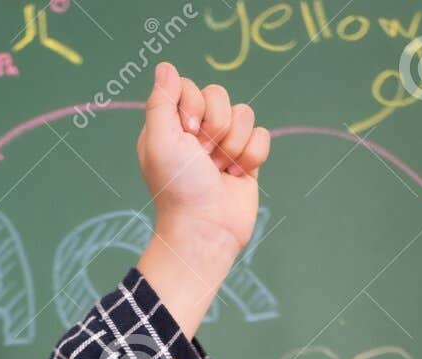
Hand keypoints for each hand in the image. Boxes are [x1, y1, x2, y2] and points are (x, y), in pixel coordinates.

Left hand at [136, 62, 269, 252]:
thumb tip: (165, 66)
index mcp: (170, 125)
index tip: (187, 131)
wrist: (206, 229)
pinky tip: (237, 175)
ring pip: (244, 113)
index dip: (193, 104)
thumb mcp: (159, 141)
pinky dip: (252, 155)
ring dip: (234, 143)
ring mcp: (222, 145)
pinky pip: (262, 134)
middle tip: (203, 155)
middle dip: (216, 126)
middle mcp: (195, 132)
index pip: (189, 86)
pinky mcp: (246, 159)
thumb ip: (161, 101)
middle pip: (220, 95)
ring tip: (220, 169)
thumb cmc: (178, 187)